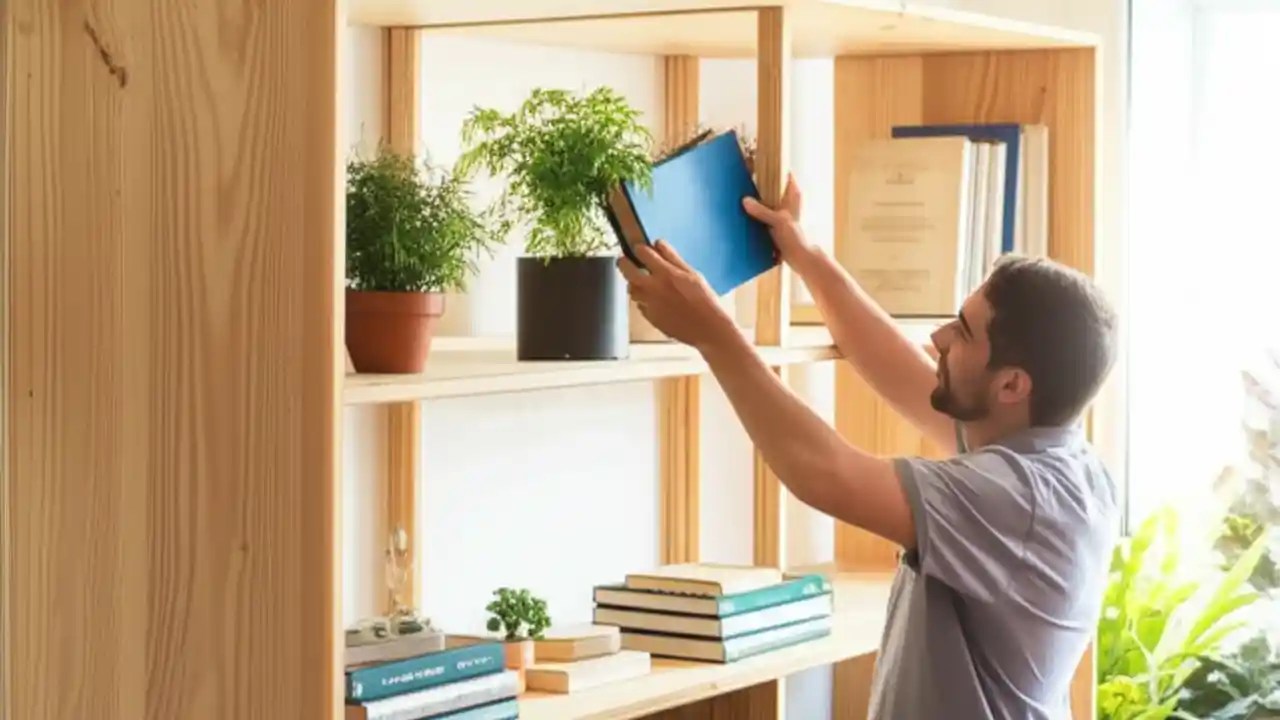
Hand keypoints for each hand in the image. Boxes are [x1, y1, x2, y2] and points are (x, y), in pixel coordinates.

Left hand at [617, 240, 738, 350]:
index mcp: (666, 273)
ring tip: (642, 281)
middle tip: (625, 260)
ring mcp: (649, 303)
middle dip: (623, 262)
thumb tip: (658, 244)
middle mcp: (653, 288)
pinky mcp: (650, 317)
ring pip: (631, 289)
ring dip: (634, 283)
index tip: (639, 248)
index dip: (639, 248)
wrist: (707, 328)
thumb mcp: (692, 274)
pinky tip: (655, 299)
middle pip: (626, 270)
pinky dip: (643, 299)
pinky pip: (640, 304)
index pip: (642, 253)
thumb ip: (673, 258)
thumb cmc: (704, 300)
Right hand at [742, 173, 815, 264]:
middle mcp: (787, 198)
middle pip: (772, 183)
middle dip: (759, 180)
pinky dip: (755, 209)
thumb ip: (761, 210)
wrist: (799, 257)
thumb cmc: (794, 237)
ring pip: (766, 196)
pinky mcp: (774, 220)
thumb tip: (745, 200)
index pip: (783, 172)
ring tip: (740, 189)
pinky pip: (762, 209)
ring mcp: (781, 209)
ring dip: (756, 195)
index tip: (757, 160)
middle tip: (744, 174)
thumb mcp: (777, 222)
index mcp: (793, 193)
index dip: (772, 166)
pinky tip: (743, 208)